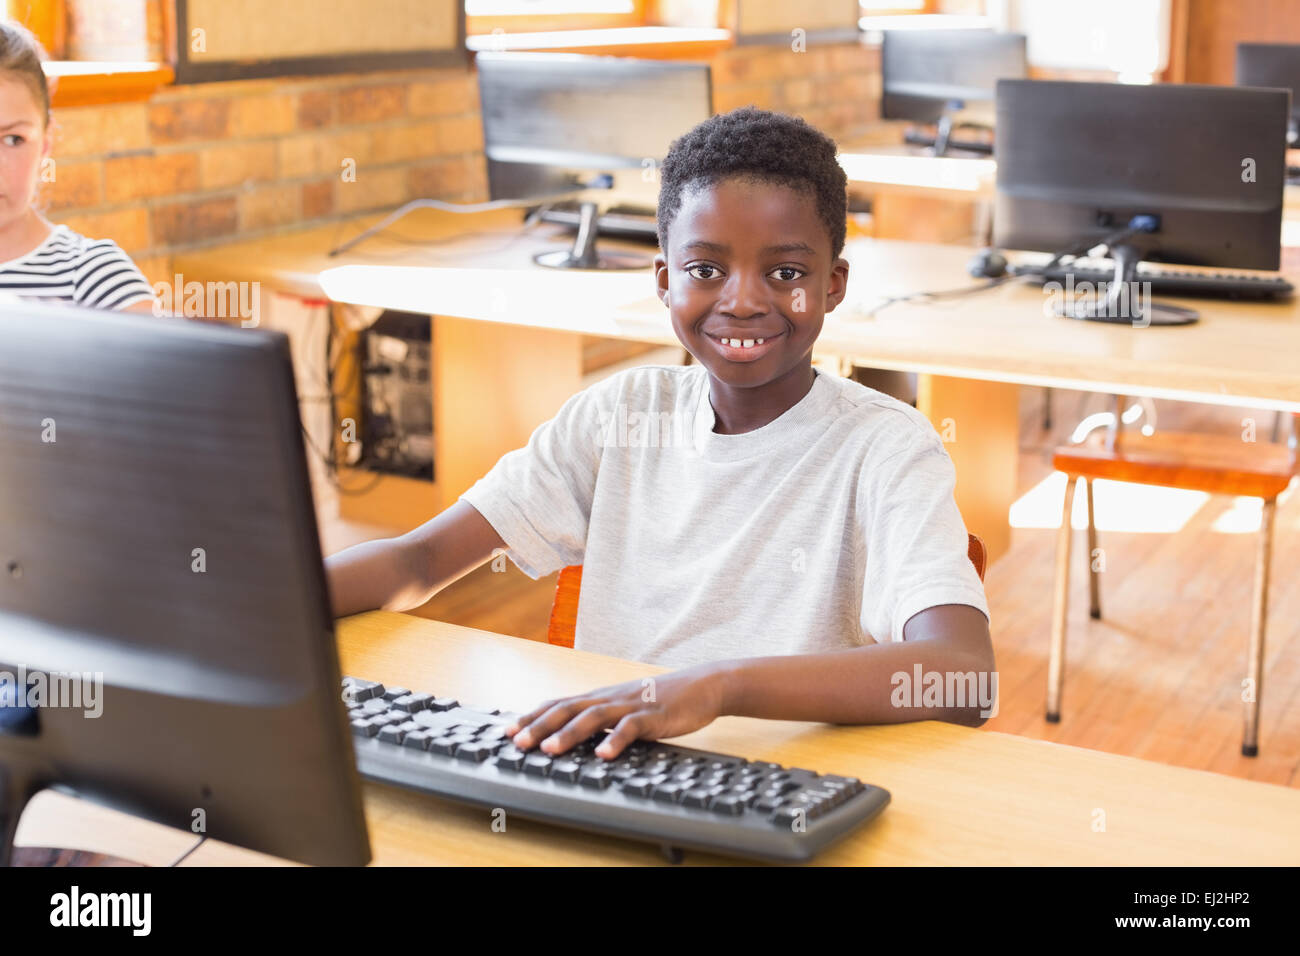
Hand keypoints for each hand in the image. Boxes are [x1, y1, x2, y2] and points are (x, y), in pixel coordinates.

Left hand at [504, 664, 731, 759]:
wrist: (701, 686)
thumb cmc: (660, 700)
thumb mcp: (625, 708)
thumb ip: (602, 720)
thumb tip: (574, 737)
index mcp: (601, 697)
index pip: (559, 704)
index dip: (533, 716)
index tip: (508, 730)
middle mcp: (610, 698)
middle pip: (568, 709)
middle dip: (540, 725)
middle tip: (516, 742)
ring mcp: (630, 705)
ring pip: (593, 717)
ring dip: (569, 733)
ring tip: (549, 750)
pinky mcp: (652, 715)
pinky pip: (631, 728)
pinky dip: (615, 741)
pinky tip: (603, 754)